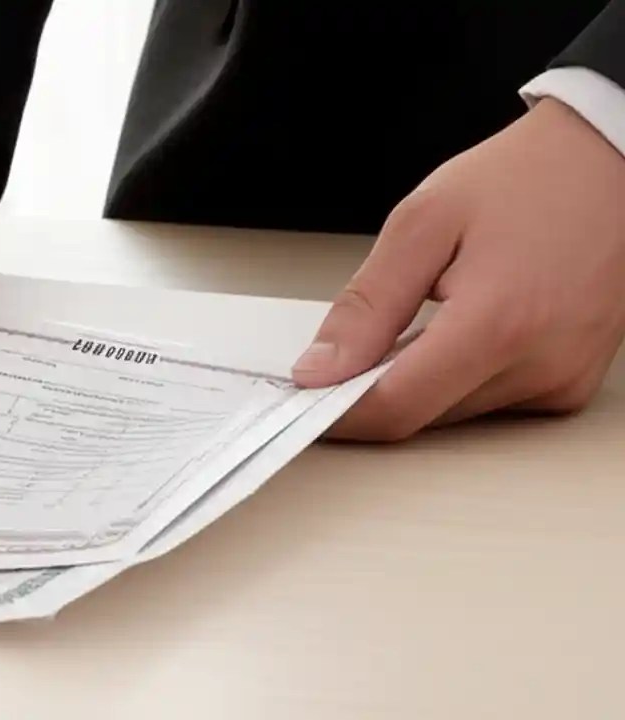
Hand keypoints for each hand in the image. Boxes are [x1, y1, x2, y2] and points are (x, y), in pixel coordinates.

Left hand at [293, 98, 624, 440]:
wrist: (610, 160)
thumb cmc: (525, 178)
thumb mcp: (423, 224)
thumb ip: (366, 306)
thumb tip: (319, 370)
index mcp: (497, 324)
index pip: (396, 407)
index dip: (338, 411)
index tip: (304, 398)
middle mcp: (539, 366)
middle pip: (423, 416)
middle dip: (375, 389)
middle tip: (357, 340)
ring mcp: (562, 381)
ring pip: (453, 413)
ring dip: (419, 379)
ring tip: (429, 310)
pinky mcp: (571, 385)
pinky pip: (491, 402)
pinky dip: (459, 374)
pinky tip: (466, 322)